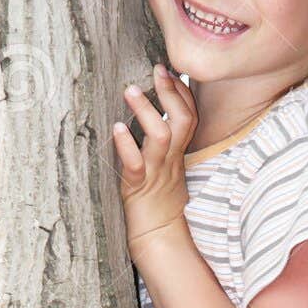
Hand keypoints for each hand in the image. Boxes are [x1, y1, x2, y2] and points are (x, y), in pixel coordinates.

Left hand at [113, 64, 197, 254]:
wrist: (159, 238)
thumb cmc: (159, 202)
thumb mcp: (169, 168)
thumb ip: (166, 142)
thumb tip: (155, 116)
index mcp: (178, 154)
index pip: (190, 116)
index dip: (183, 93)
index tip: (171, 71)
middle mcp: (170, 160)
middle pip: (182, 120)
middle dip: (171, 92)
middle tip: (156, 69)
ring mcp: (155, 173)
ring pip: (160, 137)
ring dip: (146, 111)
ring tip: (130, 89)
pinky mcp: (137, 188)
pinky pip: (134, 165)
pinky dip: (126, 146)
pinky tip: (117, 129)